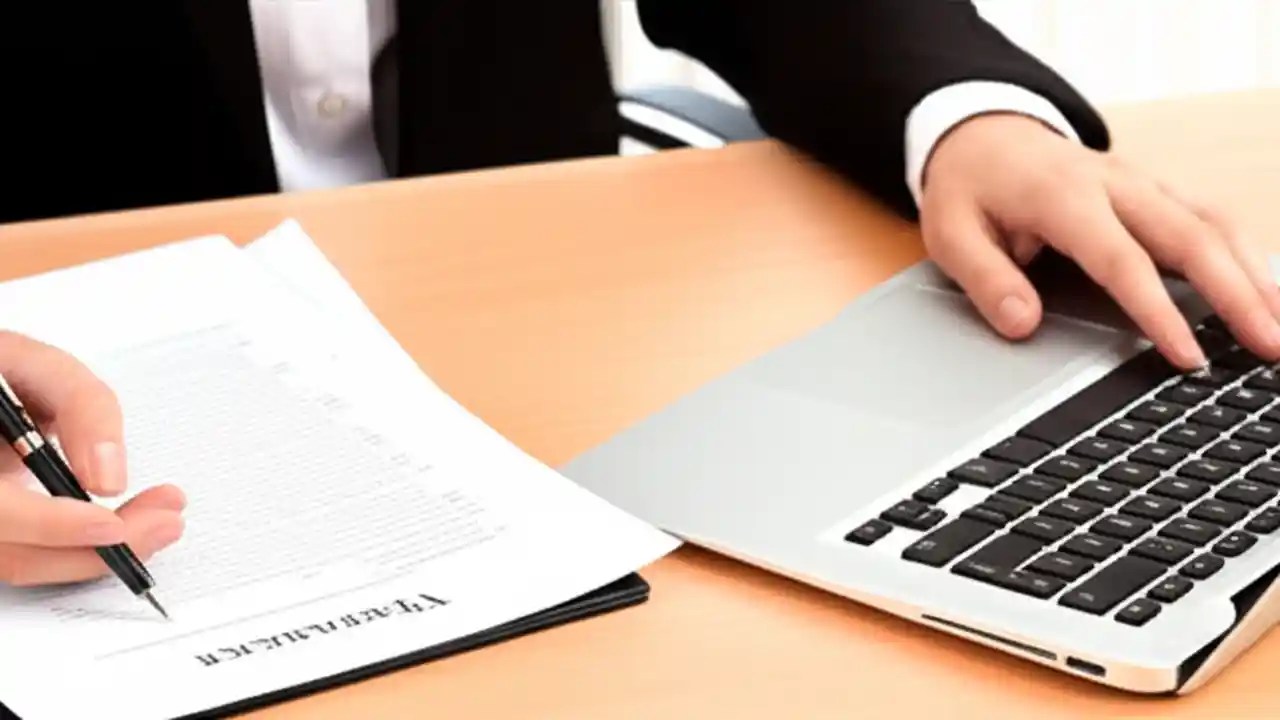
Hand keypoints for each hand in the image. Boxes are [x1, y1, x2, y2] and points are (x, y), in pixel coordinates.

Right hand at [0, 331, 184, 586]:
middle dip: (94, 549)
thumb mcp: (39, 364)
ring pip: (23, 563)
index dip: (52, 524)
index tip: (110, 523)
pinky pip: (32, 553)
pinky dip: (82, 547)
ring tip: (158, 522)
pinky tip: (126, 525)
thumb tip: (108, 479)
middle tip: (163, 524)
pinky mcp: (0, 528)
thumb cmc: (2, 370)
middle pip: (14, 554)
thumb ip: (83, 408)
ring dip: (97, 553)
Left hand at [919, 113, 1279, 369]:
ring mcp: (1143, 183)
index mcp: (1064, 197)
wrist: (982, 132)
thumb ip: (986, 279)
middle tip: (1270, 347)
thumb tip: (1022, 324)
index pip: (1121, 260)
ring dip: (1254, 274)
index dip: (1158, 311)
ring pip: (1213, 224)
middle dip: (1237, 295)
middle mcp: (1116, 184)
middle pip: (1191, 238)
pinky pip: (1211, 217)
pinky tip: (1267, 290)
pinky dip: (1245, 253)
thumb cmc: (969, 187)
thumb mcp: (950, 233)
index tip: (1188, 356)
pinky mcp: (1157, 189)